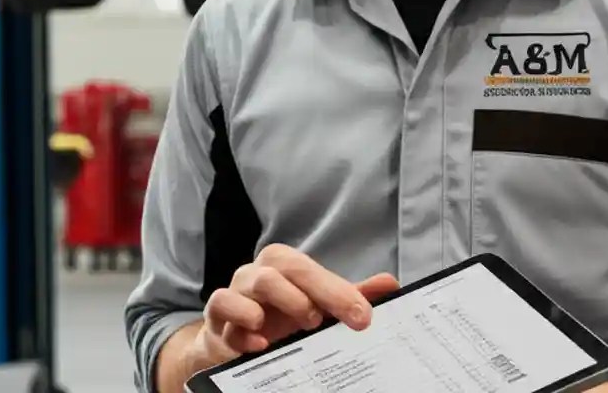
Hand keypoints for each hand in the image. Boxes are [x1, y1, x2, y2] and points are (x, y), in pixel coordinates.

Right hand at [185, 244, 398, 374]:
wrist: (234, 343)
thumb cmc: (280, 319)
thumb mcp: (316, 307)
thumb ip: (349, 295)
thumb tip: (391, 284)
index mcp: (282, 265)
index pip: (309, 269)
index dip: (337, 290)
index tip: (363, 316)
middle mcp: (255, 274)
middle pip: (280, 269)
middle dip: (312, 293)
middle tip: (329, 319)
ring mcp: (233, 294)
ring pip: (251, 284)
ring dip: (280, 302)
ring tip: (303, 325)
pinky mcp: (216, 321)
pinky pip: (222, 310)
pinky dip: (242, 328)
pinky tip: (262, 343)